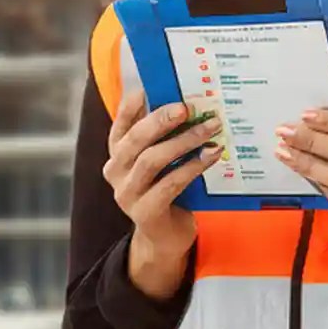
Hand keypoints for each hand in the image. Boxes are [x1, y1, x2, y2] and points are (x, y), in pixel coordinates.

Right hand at [102, 90, 222, 298]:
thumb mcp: (160, 163)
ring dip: (183, 141)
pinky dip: (192, 167)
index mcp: (117, 156)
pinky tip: (211, 155)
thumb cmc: (166, 191)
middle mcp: (115, 173)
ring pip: (152, 160)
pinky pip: (170, 184)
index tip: (146, 89)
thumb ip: (163, 139)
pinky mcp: (145, 212)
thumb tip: (186, 104)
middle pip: (135, 140)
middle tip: (187, 107)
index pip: (119, 126)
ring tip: (209, 129)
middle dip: (161, 120)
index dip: (129, 108)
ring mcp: (128, 194)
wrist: (164, 238)